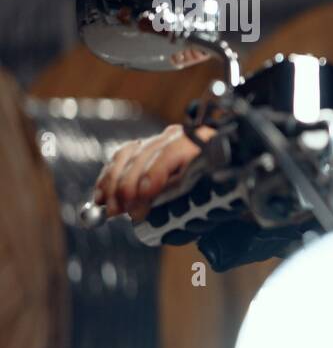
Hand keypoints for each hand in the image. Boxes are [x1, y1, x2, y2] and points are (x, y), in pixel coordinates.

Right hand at [93, 124, 214, 221]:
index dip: (153, 173)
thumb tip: (147, 205)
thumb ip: (179, 195)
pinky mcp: (142, 149)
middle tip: (121, 210)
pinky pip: (119, 159)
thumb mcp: (204, 191)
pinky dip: (108, 179)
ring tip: (111, 209)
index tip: (142, 195)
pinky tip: (101, 196)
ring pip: (127, 156)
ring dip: (114, 184)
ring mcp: (158, 140)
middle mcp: (176, 136)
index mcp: (200, 142)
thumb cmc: (213, 187)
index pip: (171, 153)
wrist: (217, 178)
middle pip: (144, 155)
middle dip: (129, 185)